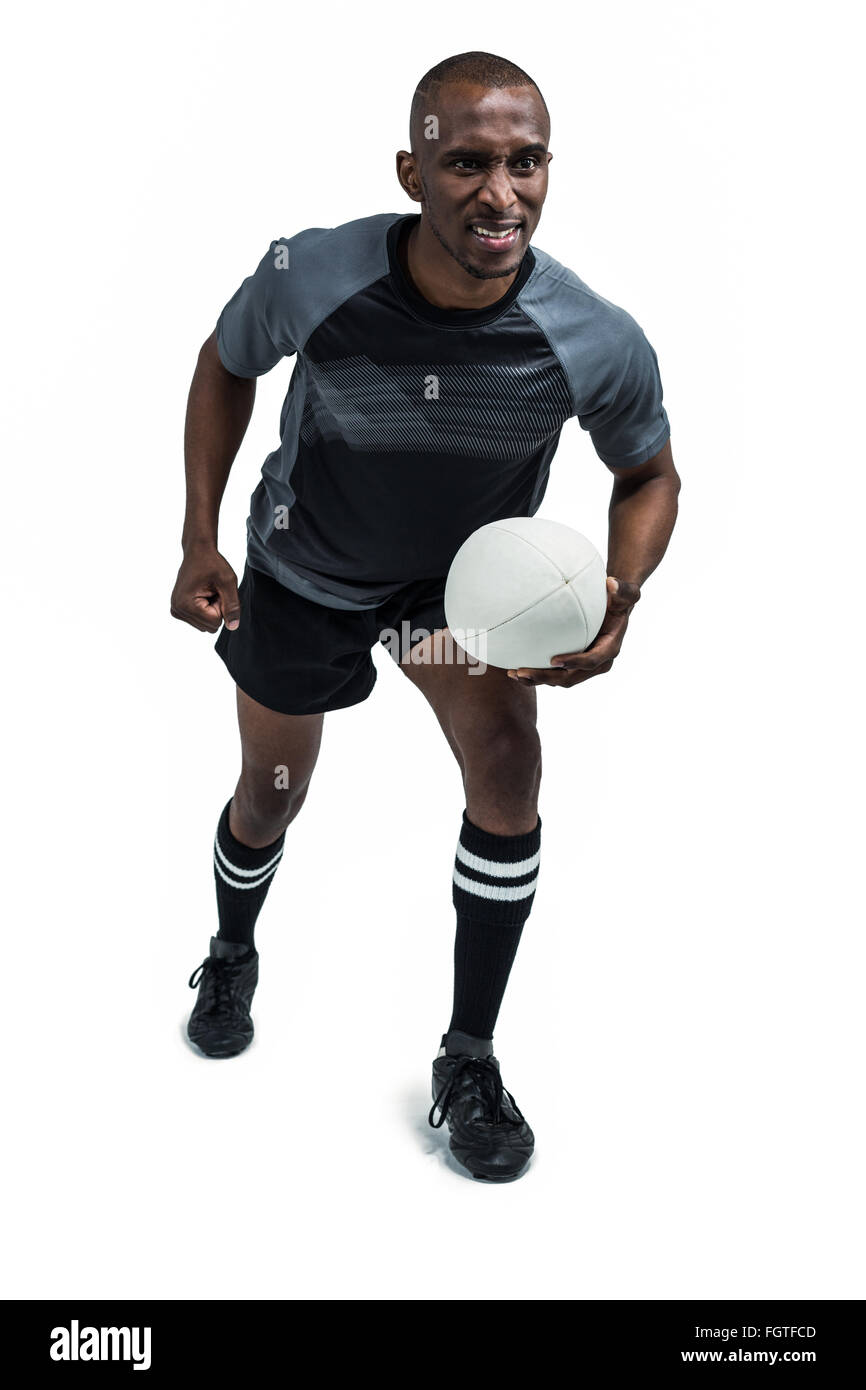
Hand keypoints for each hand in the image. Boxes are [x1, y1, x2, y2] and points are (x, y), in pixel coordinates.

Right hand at [170, 544, 240, 633]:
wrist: (197, 551)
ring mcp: (176, 611)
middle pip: (210, 626)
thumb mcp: (228, 582)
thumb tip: (233, 627)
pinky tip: (202, 594)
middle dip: (217, 609)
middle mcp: (177, 610)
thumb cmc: (213, 563)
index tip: (216, 589)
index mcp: (186, 604)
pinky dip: (206, 610)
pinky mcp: (178, 610)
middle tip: (212, 589)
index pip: (215, 623)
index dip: (222, 606)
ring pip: (206, 625)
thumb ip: (232, 605)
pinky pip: (201, 621)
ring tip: (208, 591)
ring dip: (212, 609)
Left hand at [506, 576, 640, 686]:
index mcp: (609, 649)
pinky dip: (535, 674)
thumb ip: (623, 590)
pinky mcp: (571, 665)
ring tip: (514, 674)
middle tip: (523, 672)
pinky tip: (513, 669)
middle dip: (546, 678)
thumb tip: (611, 583)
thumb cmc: (618, 600)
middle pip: (570, 678)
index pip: (591, 661)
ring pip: (559, 680)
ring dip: (536, 680)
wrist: (615, 610)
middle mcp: (596, 664)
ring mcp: (582, 667)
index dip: (573, 662)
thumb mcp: (625, 594)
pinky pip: (553, 673)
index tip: (553, 660)